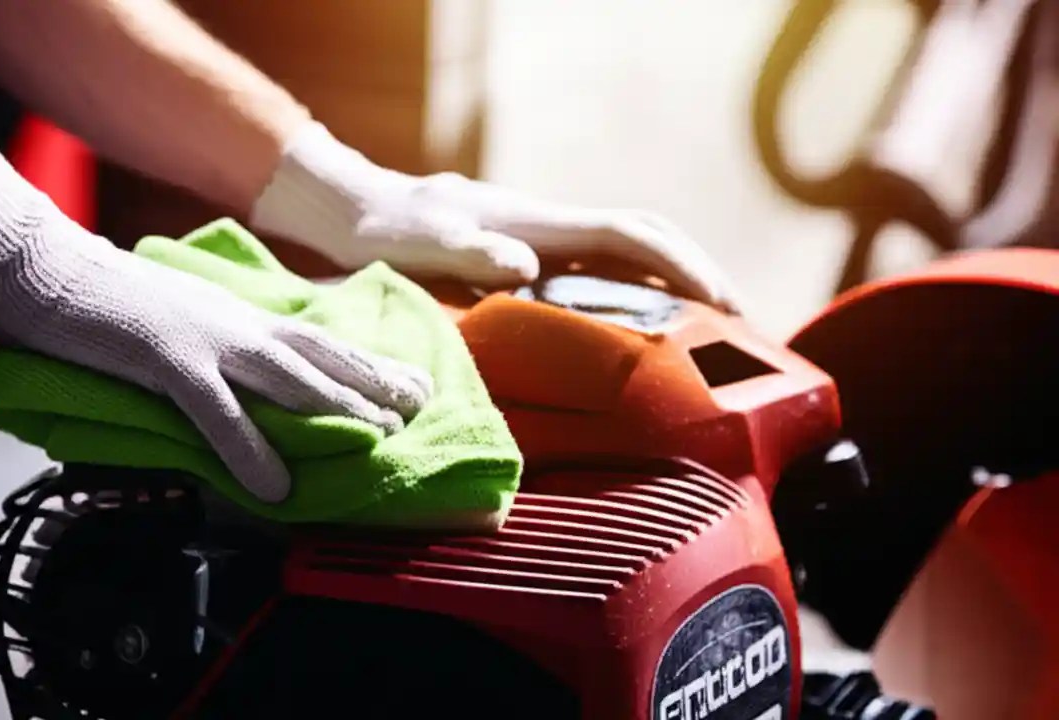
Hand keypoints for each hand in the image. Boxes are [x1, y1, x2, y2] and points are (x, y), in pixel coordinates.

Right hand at [0, 78, 430, 504]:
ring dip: (339, 406)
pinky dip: (250, 449)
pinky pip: (218, 413)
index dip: (367, 359)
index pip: (316, 337)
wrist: (40, 266)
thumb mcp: (173, 322)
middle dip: (374, 380)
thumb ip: (211, 348)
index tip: (410, 378)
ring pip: (289, 377)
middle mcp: (234, 321)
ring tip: (382, 435)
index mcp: (235, 313)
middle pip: (319, 354)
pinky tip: (276, 485)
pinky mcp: (166, 360)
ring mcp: (204, 339)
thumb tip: (240, 381)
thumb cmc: (101, 300)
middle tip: (420, 406)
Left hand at [251, 123, 740, 311]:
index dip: (679, 264)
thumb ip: (468, 252)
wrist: (357, 210)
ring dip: (674, 284)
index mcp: (537, 222)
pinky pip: (600, 272)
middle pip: (645, 238)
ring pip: (628, 254)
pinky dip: (635, 296)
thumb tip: (525, 265)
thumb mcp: (422, 244)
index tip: (722, 300)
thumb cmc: (387, 229)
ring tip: (712, 335)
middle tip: (741, 325)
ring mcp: (544, 240)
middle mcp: (551, 227)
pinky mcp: (532, 258)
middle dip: (697, 273)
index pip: (628, 234)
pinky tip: (642, 334)